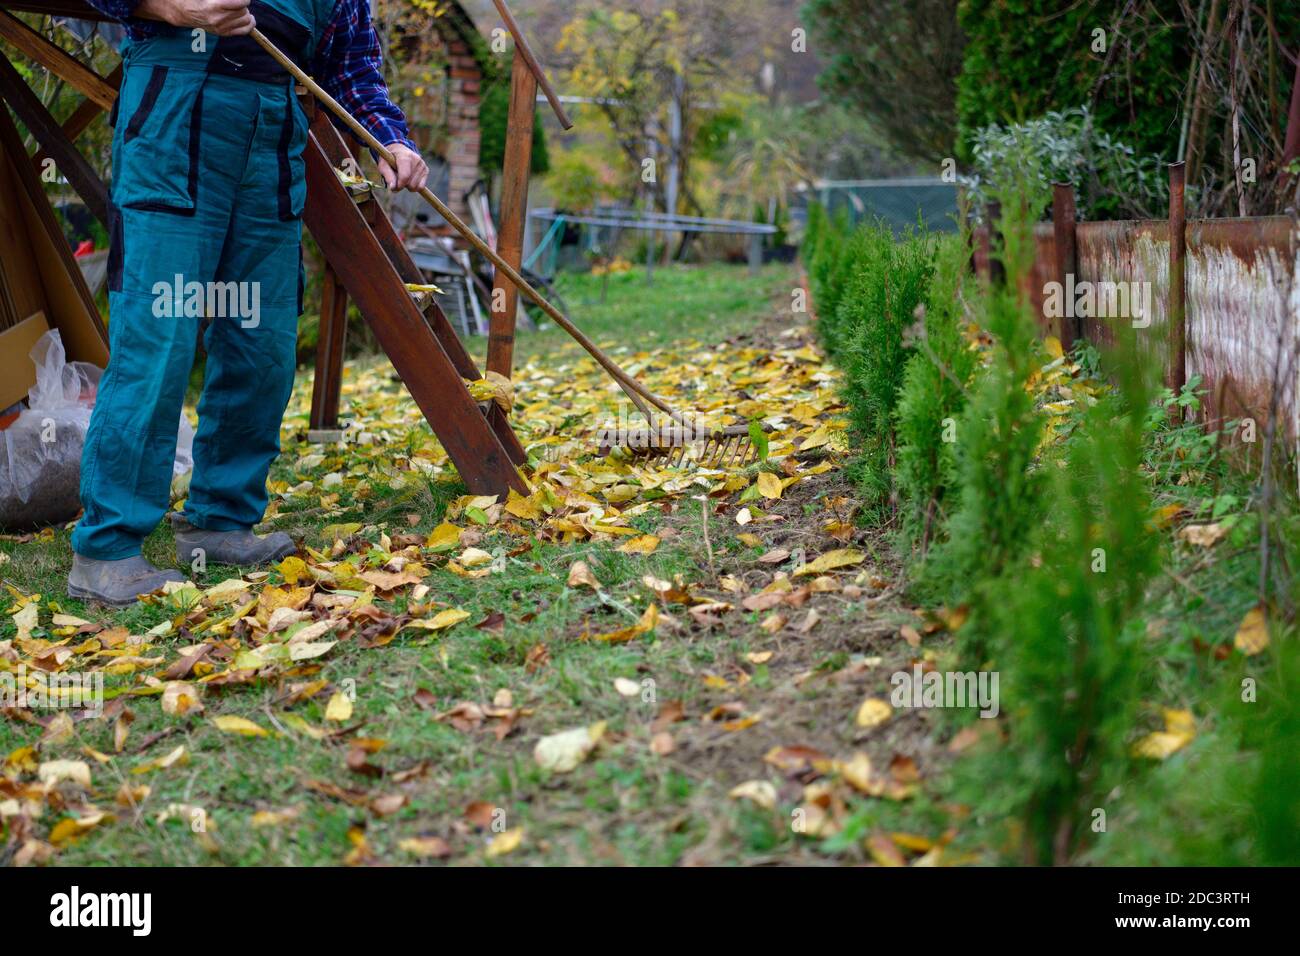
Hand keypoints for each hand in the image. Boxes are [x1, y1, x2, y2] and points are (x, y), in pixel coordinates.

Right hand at [138, 0, 254, 36]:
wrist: (183, 11)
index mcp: (214, 6)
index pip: (240, 2)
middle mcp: (218, 19)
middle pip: (244, 10)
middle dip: (243, 4)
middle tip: (237, 1)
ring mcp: (221, 28)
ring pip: (246, 20)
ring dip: (245, 12)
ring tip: (239, 8)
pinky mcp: (223, 33)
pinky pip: (245, 30)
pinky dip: (249, 24)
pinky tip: (247, 17)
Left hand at [378, 143, 428, 191]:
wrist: (398, 150)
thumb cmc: (389, 159)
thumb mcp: (383, 165)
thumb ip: (388, 176)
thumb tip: (393, 188)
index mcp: (405, 157)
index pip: (405, 176)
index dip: (399, 185)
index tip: (394, 188)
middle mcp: (416, 160)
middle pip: (411, 184)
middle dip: (403, 185)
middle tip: (397, 179)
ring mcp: (422, 165)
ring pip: (416, 186)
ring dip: (408, 186)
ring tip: (403, 178)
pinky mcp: (426, 170)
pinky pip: (421, 186)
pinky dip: (414, 186)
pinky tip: (410, 180)